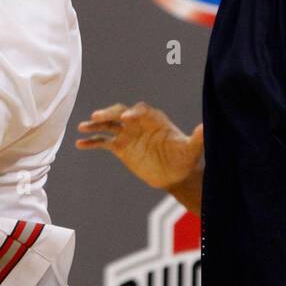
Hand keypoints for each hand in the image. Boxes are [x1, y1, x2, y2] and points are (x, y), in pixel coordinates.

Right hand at [76, 103, 203, 199]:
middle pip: (120, 113)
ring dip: (95, 124)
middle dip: (109, 113)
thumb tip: (205, 128)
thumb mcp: (192, 149)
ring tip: (82, 126)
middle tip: (97, 116)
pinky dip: (92, 142)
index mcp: (154, 119)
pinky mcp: (120, 147)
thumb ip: (197, 138)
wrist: (176, 174)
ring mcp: (128, 134)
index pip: (141, 111)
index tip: (126, 119)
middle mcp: (138, 123)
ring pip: (108, 125)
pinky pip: (103, 142)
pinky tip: (79, 144)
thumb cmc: (184, 158)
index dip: (134, 113)